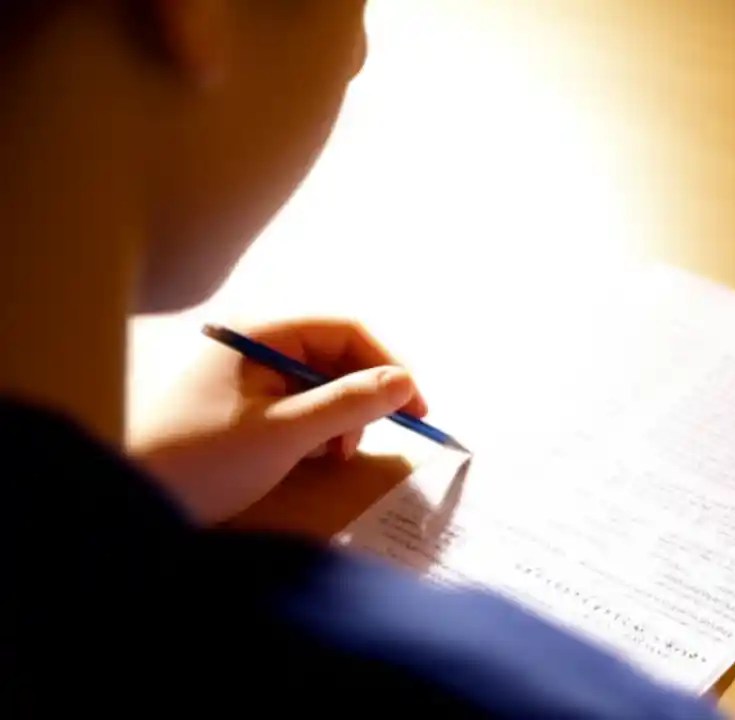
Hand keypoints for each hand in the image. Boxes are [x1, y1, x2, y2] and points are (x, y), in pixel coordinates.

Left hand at [129, 318, 427, 524]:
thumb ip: (349, 403)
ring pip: (323, 385)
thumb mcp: (286, 431)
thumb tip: (406, 382)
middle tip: (370, 440)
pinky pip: (301, 406)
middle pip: (337, 356)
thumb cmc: (204, 458)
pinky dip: (320, 431)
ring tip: (334, 455)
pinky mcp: (245, 407)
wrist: (130, 501)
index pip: (345, 330)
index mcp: (261, 332)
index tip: (416, 407)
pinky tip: (315, 457)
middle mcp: (256, 344)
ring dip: (342, 419)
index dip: (388, 364)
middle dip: (362, 397)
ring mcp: (249, 376)